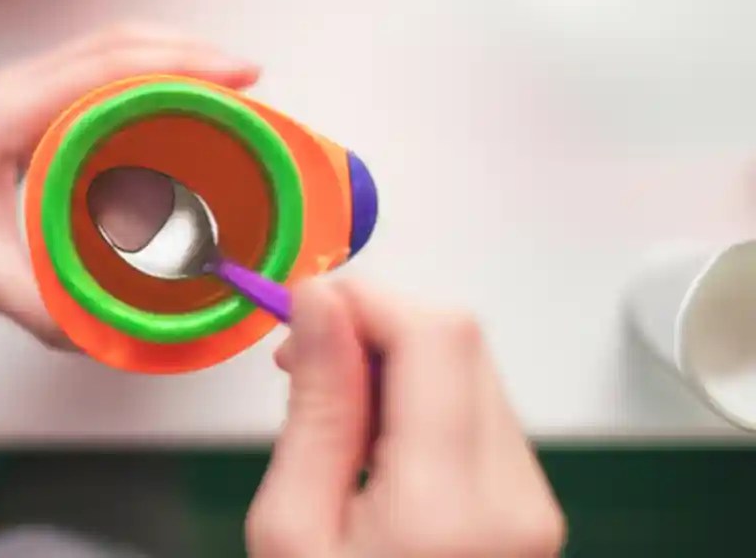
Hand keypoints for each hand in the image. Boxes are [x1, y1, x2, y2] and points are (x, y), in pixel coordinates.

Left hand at [0, 24, 260, 346]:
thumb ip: (46, 311)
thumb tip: (117, 333)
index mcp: (8, 114)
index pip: (109, 69)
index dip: (182, 66)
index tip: (239, 76)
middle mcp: (15, 91)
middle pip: (116, 43)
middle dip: (188, 51)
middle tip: (249, 79)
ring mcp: (18, 96)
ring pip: (106, 51)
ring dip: (168, 57)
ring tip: (224, 85)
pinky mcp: (23, 113)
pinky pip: (93, 76)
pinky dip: (142, 76)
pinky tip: (172, 107)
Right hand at [246, 280, 565, 556]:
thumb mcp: (291, 527)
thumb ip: (315, 407)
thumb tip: (319, 306)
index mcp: (448, 505)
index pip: (436, 334)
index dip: (366, 297)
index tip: (303, 309)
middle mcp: (515, 498)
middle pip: (462, 341)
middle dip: (378, 325)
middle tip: (305, 358)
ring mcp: (533, 507)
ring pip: (474, 371)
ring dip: (399, 363)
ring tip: (334, 412)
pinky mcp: (531, 511)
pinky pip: (480, 416)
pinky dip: (422, 403)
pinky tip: (374, 443)